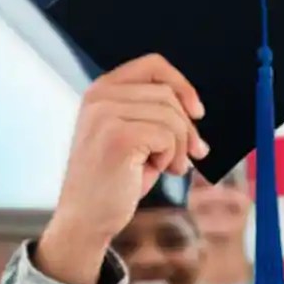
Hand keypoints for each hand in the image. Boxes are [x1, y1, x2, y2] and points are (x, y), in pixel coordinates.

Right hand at [37, 54, 206, 283]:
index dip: (182, 85)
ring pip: (171, 117)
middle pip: (168, 95)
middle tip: (190, 155)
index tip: (197, 112)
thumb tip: (195, 108)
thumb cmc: (114, 179)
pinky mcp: (117, 137)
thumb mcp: (134, 136)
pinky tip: (156, 171)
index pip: (153, 65)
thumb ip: (155, 113)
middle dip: (186, 128)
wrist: (86, 218)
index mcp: (101, 90)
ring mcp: (105, 114)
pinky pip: (167, 137)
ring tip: (169, 166)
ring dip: (179, 147)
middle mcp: (99, 96)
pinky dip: (171, 157)